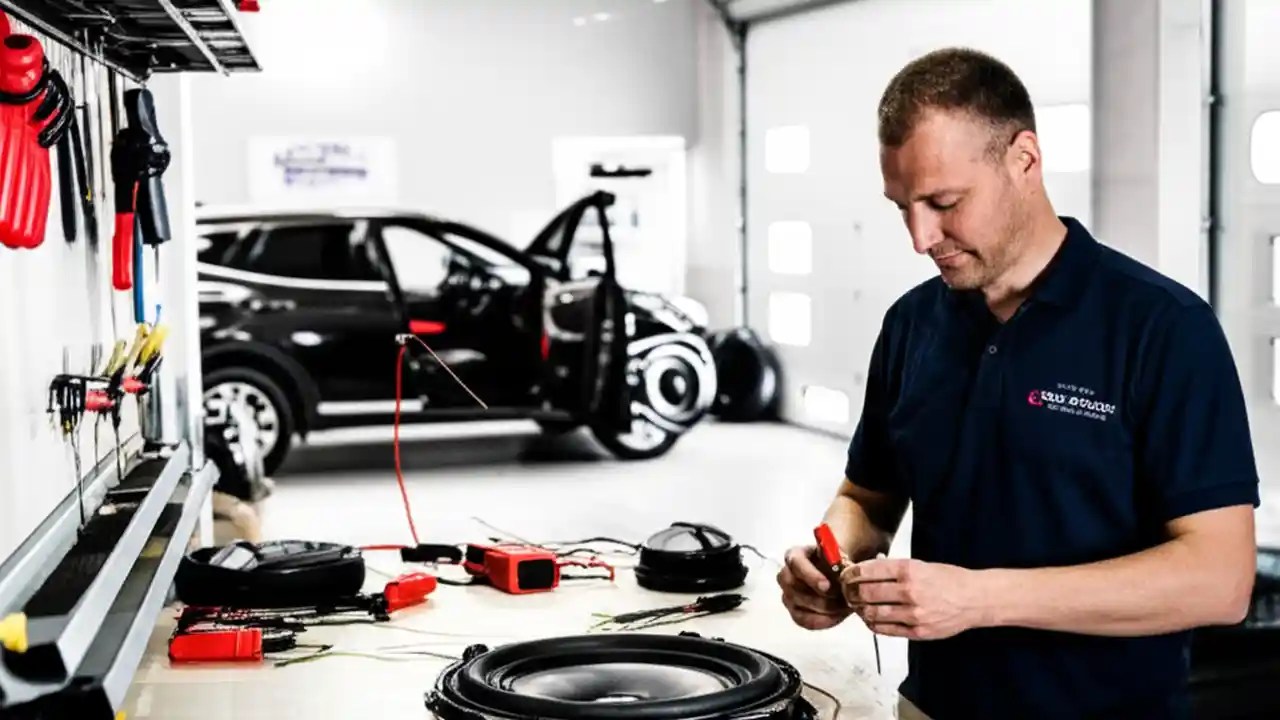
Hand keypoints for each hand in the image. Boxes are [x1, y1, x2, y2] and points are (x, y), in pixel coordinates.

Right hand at [777, 545, 853, 629]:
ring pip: (798, 605)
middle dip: (817, 595)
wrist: (841, 578)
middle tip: (839, 598)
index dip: (810, 575)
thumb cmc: (837, 564)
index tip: (826, 585)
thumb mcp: (840, 557)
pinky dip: (823, 620)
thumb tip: (846, 575)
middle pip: (791, 586)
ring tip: (844, 605)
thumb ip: (839, 562)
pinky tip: (837, 614)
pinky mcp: (796, 613)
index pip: (795, 563)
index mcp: (795, 555)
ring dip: (824, 608)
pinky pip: (805, 621)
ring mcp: (788, 595)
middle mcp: (786, 575)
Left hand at [841, 558, 988, 639]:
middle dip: (850, 592)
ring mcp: (913, 614)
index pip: (868, 571)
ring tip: (857, 605)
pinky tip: (869, 618)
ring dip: (859, 609)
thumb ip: (894, 570)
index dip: (851, 573)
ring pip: (872, 613)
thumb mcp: (920, 565)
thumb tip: (865, 571)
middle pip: (866, 593)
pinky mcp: (917, 632)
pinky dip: (872, 624)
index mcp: (909, 570)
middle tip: (846, 591)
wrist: (974, 599)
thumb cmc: (948, 579)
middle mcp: (910, 592)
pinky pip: (885, 630)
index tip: (846, 574)